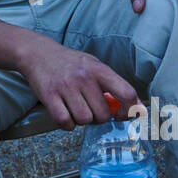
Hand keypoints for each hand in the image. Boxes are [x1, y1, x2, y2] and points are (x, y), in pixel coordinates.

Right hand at [15, 34, 138, 130]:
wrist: (38, 53)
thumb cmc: (71, 63)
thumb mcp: (95, 66)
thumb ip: (115, 86)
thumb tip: (139, 110)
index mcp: (99, 69)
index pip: (126, 92)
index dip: (129, 110)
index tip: (123, 116)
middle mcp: (84, 77)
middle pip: (103, 114)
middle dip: (99, 118)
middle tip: (91, 108)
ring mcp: (65, 86)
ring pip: (85, 120)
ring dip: (82, 120)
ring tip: (76, 108)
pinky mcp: (49, 95)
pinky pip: (65, 122)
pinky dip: (67, 124)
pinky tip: (65, 113)